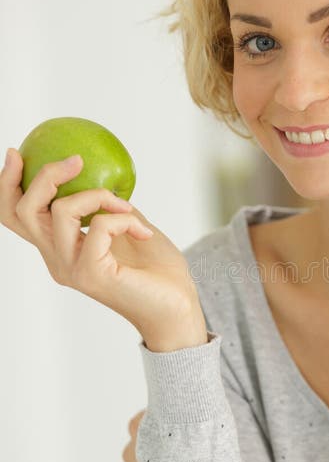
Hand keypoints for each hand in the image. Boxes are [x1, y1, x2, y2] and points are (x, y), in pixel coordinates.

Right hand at [0, 148, 205, 341]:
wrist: (178, 307)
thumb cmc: (157, 270)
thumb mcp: (128, 227)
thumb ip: (107, 206)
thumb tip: (98, 173)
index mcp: (59, 249)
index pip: (16, 217)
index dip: (6, 184)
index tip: (17, 153)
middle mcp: (57, 260)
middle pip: (23, 211)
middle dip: (45, 175)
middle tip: (76, 161)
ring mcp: (71, 269)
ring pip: (60, 211)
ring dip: (98, 196)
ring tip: (126, 207)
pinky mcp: (91, 274)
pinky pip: (97, 226)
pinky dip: (122, 218)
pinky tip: (143, 232)